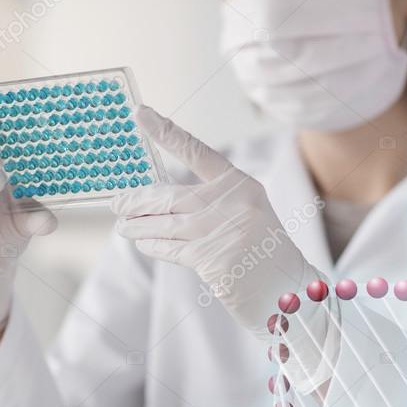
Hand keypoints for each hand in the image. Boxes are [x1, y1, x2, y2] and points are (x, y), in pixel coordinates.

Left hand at [112, 106, 323, 338]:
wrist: (290, 292)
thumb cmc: (265, 255)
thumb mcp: (247, 216)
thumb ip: (213, 204)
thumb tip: (161, 201)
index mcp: (241, 185)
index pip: (196, 151)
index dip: (165, 132)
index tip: (141, 114)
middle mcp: (231, 202)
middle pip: (169, 196)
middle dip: (137, 201)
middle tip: (116, 203)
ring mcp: (221, 230)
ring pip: (163, 224)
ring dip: (136, 226)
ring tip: (122, 226)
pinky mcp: (210, 257)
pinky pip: (169, 248)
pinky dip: (152, 246)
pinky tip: (143, 243)